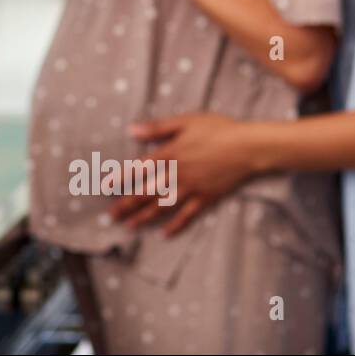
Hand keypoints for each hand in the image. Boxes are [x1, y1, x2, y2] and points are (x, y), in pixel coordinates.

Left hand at [107, 112, 254, 236]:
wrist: (249, 146)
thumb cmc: (218, 129)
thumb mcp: (186, 121)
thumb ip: (158, 128)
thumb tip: (132, 129)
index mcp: (169, 154)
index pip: (139, 169)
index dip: (121, 178)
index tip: (105, 187)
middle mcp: (177, 174)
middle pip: (147, 191)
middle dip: (127, 204)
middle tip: (111, 216)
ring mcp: (191, 188)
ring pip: (163, 206)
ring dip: (144, 217)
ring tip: (130, 226)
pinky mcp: (206, 198)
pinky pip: (188, 215)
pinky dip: (176, 225)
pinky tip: (165, 234)